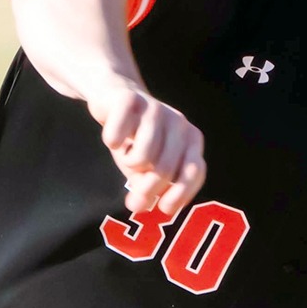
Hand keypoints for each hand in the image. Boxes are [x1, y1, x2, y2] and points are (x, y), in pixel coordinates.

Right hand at [86, 82, 206, 215]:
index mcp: (191, 139)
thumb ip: (148, 188)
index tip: (164, 209)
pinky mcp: (130, 99)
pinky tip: (113, 137)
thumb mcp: (146, 167)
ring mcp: (155, 109)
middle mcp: (178, 122)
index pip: (194, 171)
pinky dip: (112, 141)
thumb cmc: (135, 138)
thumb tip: (140, 206)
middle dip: (146, 190)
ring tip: (125, 153)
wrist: (114, 97)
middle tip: (133, 201)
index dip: (180, 193)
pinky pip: (118, 135)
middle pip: (164, 169)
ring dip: (128, 162)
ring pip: (143, 156)